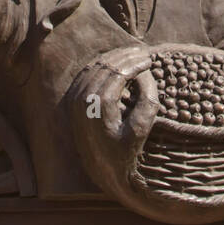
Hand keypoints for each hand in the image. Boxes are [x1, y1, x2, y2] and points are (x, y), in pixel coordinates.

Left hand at [68, 44, 159, 184]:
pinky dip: (102, 65)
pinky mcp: (73, 102)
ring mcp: (75, 99)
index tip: (150, 59)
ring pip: (95, 67)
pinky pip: (87, 74)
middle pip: (106, 66)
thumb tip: (144, 73)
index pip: (119, 72)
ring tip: (132, 54)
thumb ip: (147, 98)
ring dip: (114, 58)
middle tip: (143, 52)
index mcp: (98, 104)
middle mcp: (83, 98)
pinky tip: (115, 62)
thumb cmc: (124, 151)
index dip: (136, 63)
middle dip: (126, 56)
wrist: (102, 172)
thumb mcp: (141, 127)